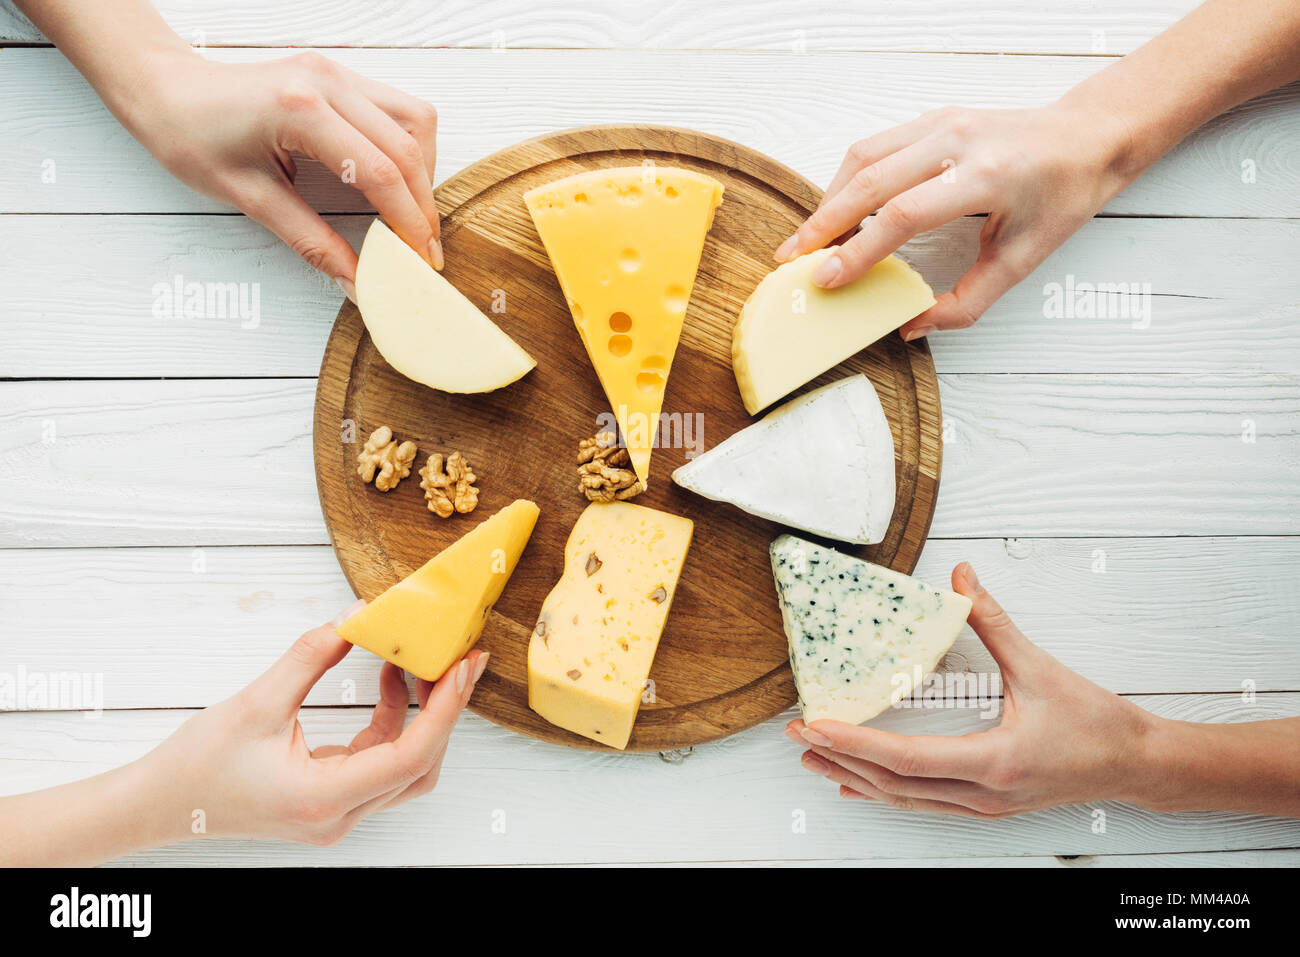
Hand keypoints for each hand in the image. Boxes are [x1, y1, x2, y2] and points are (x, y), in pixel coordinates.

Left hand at [120, 49, 441, 297]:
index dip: (409, 223)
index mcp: (300, 109)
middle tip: (424, 251)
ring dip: (422, 172)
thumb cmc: (191, 137)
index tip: (421, 261)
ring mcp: (336, 72)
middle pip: (407, 148)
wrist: (165, 90)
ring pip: (415, 120)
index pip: (381, 172)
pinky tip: (396, 179)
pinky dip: (408, 147)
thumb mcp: (248, 198)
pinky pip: (398, 108)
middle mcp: (327, 82)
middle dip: (423, 206)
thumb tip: (356, 282)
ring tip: (411, 214)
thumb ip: (310, 241)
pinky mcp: (339, 75)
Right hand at [145, 601, 485, 845]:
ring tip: (420, 660)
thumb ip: (311, 656)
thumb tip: (358, 615)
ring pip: (406, 767)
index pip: (409, 756)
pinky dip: (393, 720)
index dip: (444, 709)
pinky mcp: (331, 800)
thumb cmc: (196, 764)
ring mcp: (337, 814)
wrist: (160, 805)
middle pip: (421, 767)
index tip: (463, 665)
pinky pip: (381, 761)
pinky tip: (389, 679)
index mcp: (323, 799)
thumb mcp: (255, 702)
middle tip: (461, 658)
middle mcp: (339, 816)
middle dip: (445, 711)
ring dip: (420, 714)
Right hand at [774, 104, 1133, 338]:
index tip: (827, 278)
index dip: (859, 250)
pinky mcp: (933, 118)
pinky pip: (875, 146)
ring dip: (829, 199)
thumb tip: (910, 326)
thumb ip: (965, 303)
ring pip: (864, 157)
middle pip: (870, 181)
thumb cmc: (1060, 198)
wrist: (1086, 138)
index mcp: (986, 176)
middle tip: (792, 259)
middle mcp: (958, 140)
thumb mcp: (1022, 261)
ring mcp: (942, 122)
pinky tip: (837, 208)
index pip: (903, 215)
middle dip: (824, 224)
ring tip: (809, 239)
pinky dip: (848, 179)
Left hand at [786, 562, 1156, 817]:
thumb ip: (994, 622)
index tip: (817, 724)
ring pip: (904, 798)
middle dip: (840, 757)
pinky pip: (922, 802)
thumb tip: (961, 578)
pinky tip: (855, 785)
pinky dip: (883, 791)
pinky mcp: (984, 803)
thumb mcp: (1040, 668)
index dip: (857, 742)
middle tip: (797, 733)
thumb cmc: (1097, 724)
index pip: (908, 759)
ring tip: (812, 756)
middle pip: (894, 784)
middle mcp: (983, 793)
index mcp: (994, 762)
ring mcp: (982, 805)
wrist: (1136, 764)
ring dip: (854, 776)